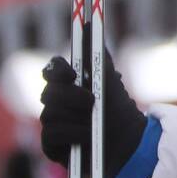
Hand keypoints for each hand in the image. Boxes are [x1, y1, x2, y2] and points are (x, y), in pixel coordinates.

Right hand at [40, 48, 146, 175]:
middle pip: (49, 92)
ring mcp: (52, 123)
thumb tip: (94, 32)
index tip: (72, 73)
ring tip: (93, 123)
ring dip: (76, 118)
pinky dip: (72, 134)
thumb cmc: (118, 111)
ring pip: (50, 114)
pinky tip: (86, 136)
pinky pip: (52, 135)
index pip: (52, 70)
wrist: (127, 143)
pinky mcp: (51, 145)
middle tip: (91, 101)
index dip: (57, 70)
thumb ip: (102, 60)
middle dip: (70, 96)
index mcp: (68, 84)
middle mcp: (56, 102)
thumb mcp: (113, 83)